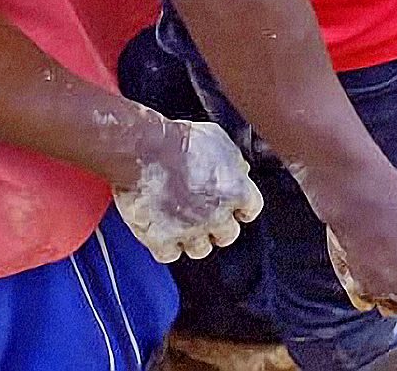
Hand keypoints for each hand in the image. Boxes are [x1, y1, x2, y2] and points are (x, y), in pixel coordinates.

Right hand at [113, 118, 263, 262]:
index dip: (241, 208)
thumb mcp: (220, 141)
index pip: (251, 210)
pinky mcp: (161, 241)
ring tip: (183, 223)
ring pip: (201, 250)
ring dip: (194, 239)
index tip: (234, 207)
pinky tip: (163, 232)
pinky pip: (170, 255)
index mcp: (237, 191)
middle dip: (219, 226)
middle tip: (206, 215)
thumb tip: (240, 171)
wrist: (145, 151)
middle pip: (228, 235)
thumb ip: (234, 162)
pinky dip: (166, 246)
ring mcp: (190, 231)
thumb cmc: (181, 142)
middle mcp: (217, 215)